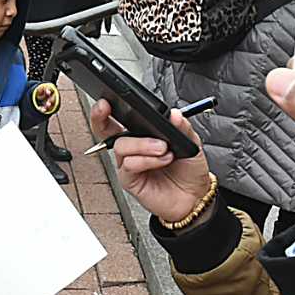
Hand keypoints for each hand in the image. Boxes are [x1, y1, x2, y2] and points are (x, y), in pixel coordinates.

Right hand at [90, 100, 210, 225]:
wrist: (194, 196)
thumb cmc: (188, 170)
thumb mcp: (191, 142)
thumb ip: (182, 127)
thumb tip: (173, 114)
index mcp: (143, 134)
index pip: (121, 117)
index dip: (110, 107)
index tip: (108, 98)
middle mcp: (133, 148)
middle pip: (105, 129)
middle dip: (100, 117)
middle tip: (106, 108)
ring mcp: (129, 163)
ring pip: (122, 145)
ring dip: (144, 144)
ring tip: (164, 149)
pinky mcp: (129, 180)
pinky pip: (130, 164)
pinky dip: (147, 160)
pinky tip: (162, 159)